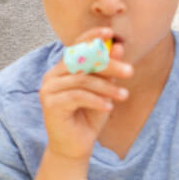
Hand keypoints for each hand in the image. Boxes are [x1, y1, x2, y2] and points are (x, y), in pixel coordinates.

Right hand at [41, 26, 132, 160]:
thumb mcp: (103, 91)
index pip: (76, 45)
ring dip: (106, 87)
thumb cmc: (88, 117)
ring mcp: (48, 88)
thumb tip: (118, 46)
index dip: (92, 36)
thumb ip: (107, 71)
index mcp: (63, 68)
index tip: (111, 32)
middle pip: (82, 61)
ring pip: (82, 80)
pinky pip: (77, 95)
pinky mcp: (50, 103)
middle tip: (130, 71)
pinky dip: (96, 100)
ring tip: (124, 96)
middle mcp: (52, 75)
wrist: (74, 147)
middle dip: (108, 64)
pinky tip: (109, 107)